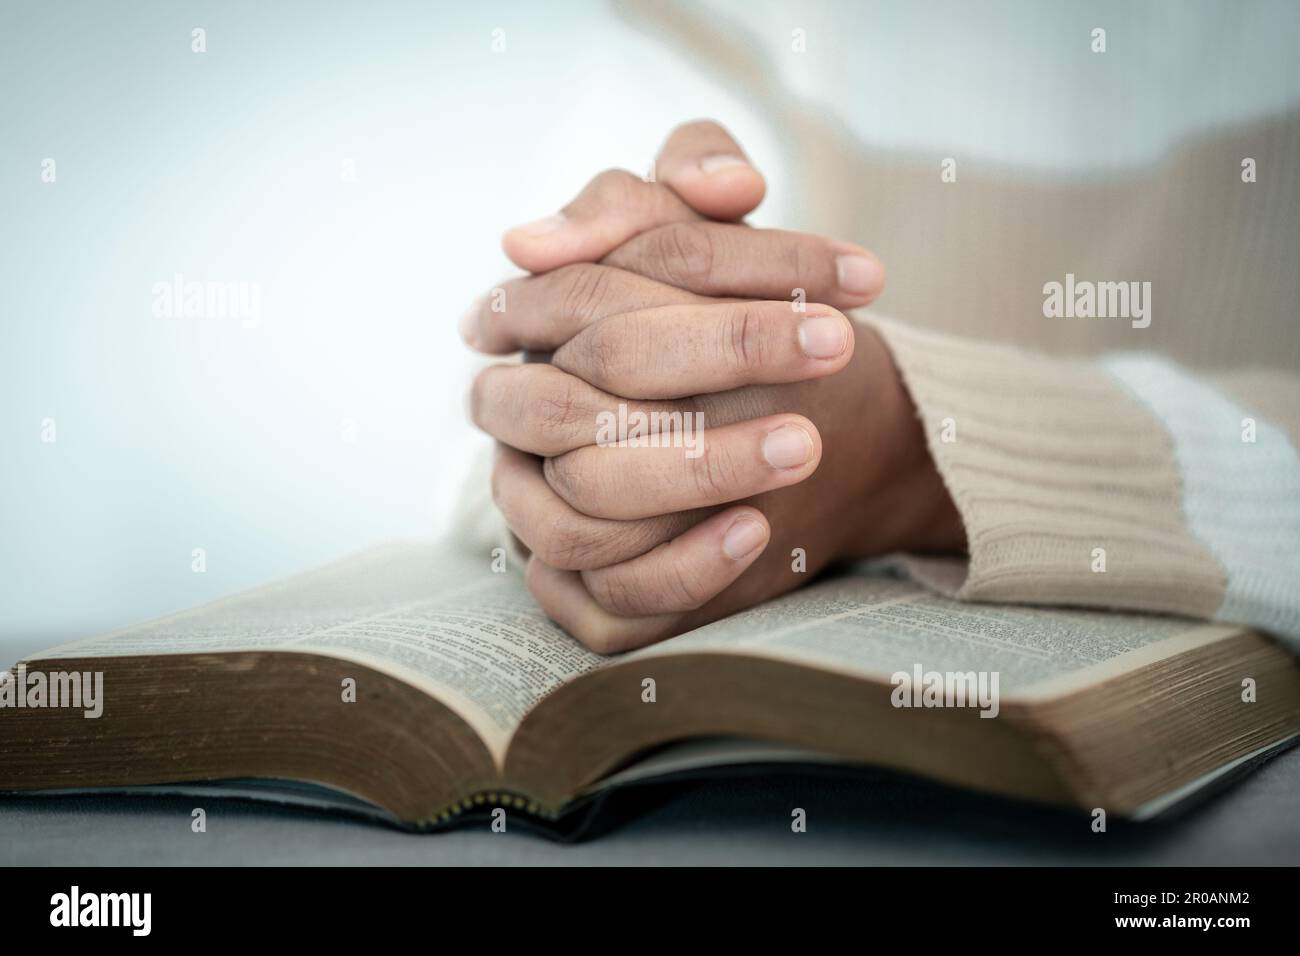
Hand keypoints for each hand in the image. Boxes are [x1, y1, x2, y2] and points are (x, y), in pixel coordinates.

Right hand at [464, 122, 963, 651]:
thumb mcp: (704, 232)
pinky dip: (682, 566)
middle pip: (588, 384)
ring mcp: (535, 501)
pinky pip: (602, 598)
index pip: (605, 280)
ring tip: (804, 446)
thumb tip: (726, 183)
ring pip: (582, 502)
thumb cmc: (723, 322)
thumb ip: (698, 170)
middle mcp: (521, 411)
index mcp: (533, 317)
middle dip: (723, 354)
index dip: (733, 270)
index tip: (854, 277)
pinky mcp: (574, 585)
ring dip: (700, 470)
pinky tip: (758, 530)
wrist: (759, 431)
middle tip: (836, 345)